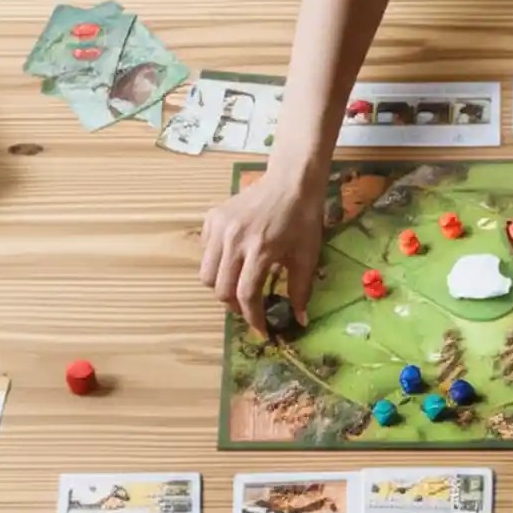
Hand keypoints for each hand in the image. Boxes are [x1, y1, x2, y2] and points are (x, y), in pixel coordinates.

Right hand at [200, 167, 325, 335]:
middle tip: (249, 309)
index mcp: (260, 249)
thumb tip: (300, 320)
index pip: (246, 295)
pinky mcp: (212, 218)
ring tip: (237, 288)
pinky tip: (232, 261)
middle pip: (221, 288)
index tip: (261, 330)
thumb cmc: (303, 219)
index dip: (253, 318)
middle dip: (235, 306)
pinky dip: (216, 263)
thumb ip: (301, 289)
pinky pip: (205, 252)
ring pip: (206, 273)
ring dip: (221, 287)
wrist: (291, 182)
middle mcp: (234, 240)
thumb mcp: (307, 255)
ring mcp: (219, 227)